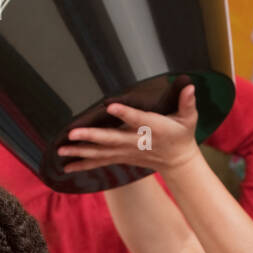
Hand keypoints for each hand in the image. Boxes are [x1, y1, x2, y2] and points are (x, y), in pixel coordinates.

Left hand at [58, 83, 202, 174]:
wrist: (177, 161)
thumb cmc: (181, 134)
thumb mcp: (189, 118)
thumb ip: (187, 102)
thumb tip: (190, 86)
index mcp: (152, 128)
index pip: (137, 119)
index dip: (124, 113)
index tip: (111, 106)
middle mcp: (135, 141)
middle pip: (110, 139)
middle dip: (90, 137)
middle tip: (72, 133)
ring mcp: (125, 152)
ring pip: (100, 152)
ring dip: (80, 152)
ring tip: (61, 150)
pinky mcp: (120, 157)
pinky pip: (99, 162)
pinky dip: (83, 164)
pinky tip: (66, 166)